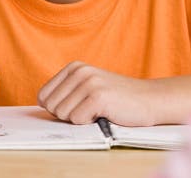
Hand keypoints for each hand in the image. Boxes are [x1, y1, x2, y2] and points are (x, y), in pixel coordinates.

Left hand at [37, 61, 155, 125]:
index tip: (77, 106)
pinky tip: (105, 113)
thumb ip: (66, 92)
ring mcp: (89, 82)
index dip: (57, 109)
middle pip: (51, 107)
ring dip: (81, 119)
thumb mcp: (88, 87)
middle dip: (69, 115)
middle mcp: (79, 71)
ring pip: (63, 115)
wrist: (149, 99)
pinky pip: (77, 120)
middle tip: (91, 109)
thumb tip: (40, 104)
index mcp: (74, 67)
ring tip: (99, 110)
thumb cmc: (117, 99)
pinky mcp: (98, 96)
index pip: (43, 96)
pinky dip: (90, 123)